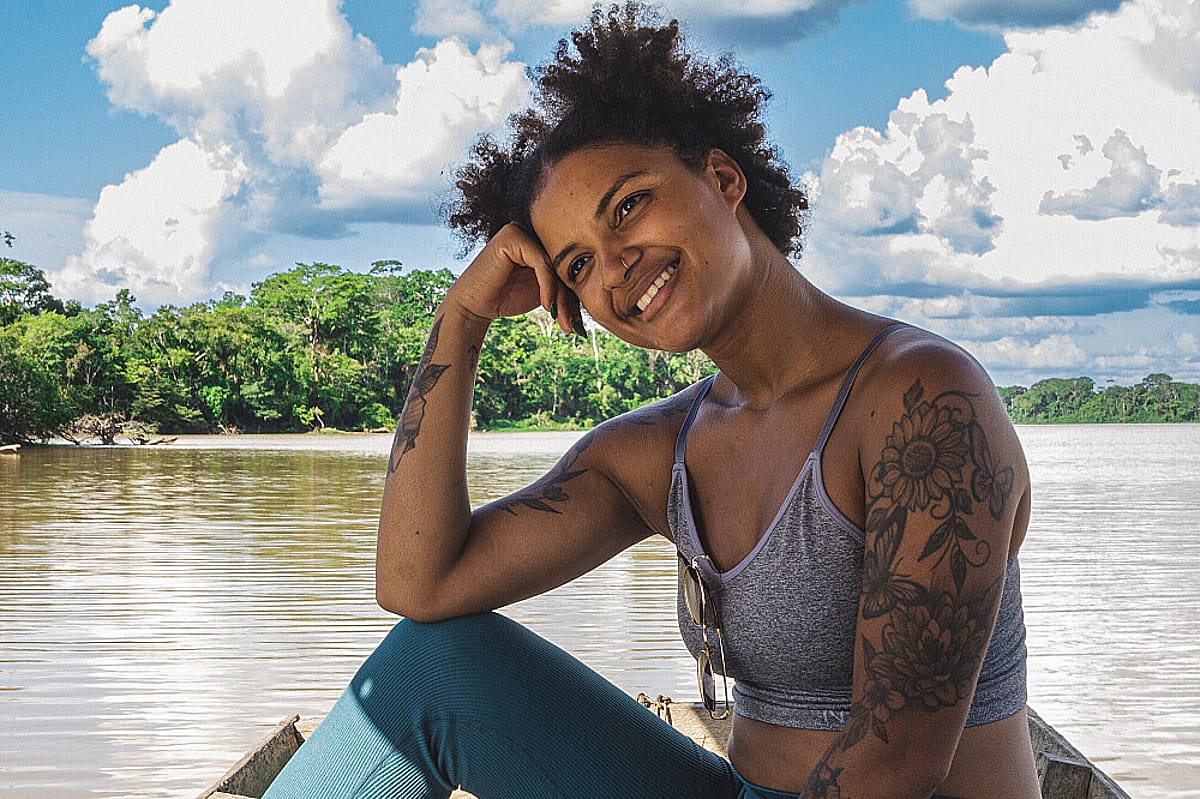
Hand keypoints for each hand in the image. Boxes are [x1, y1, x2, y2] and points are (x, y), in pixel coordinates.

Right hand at [445, 224, 581, 333]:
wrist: (474, 306)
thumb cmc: (507, 299)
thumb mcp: (545, 293)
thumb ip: (566, 288)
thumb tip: (601, 298)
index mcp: (541, 240)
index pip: (568, 267)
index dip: (574, 297)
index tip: (576, 325)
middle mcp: (532, 230)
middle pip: (564, 265)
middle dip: (569, 301)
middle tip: (571, 327)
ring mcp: (521, 230)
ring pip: (556, 265)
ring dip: (561, 298)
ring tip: (562, 322)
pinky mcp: (512, 235)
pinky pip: (542, 262)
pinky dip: (548, 286)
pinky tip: (545, 306)